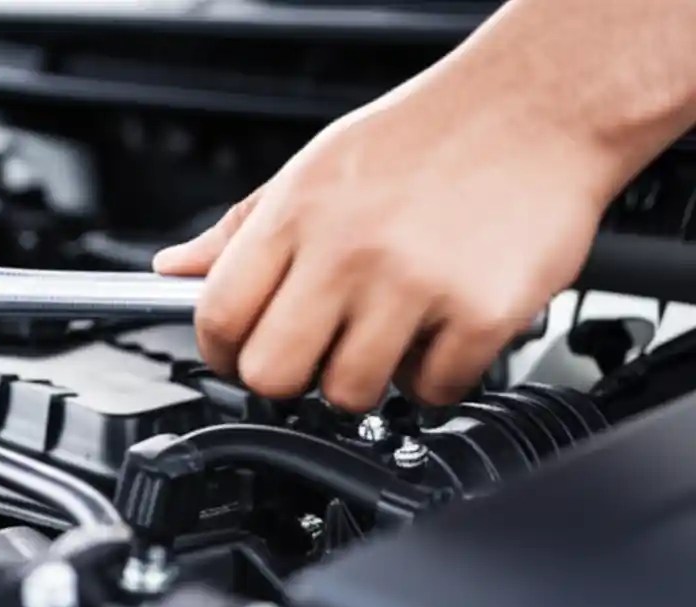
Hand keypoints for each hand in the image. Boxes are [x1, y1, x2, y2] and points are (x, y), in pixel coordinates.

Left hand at [154, 86, 611, 410]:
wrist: (538, 107)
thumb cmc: (424, 139)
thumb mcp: (313, 169)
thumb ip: (241, 230)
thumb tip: (175, 269)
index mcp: (296, 214)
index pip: (218, 316)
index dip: (220, 351)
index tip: (239, 355)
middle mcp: (347, 250)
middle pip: (272, 375)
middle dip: (289, 378)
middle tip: (317, 353)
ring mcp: (413, 284)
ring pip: (349, 394)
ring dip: (367, 378)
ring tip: (390, 331)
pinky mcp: (480, 314)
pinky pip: (432, 393)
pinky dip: (437, 377)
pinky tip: (441, 330)